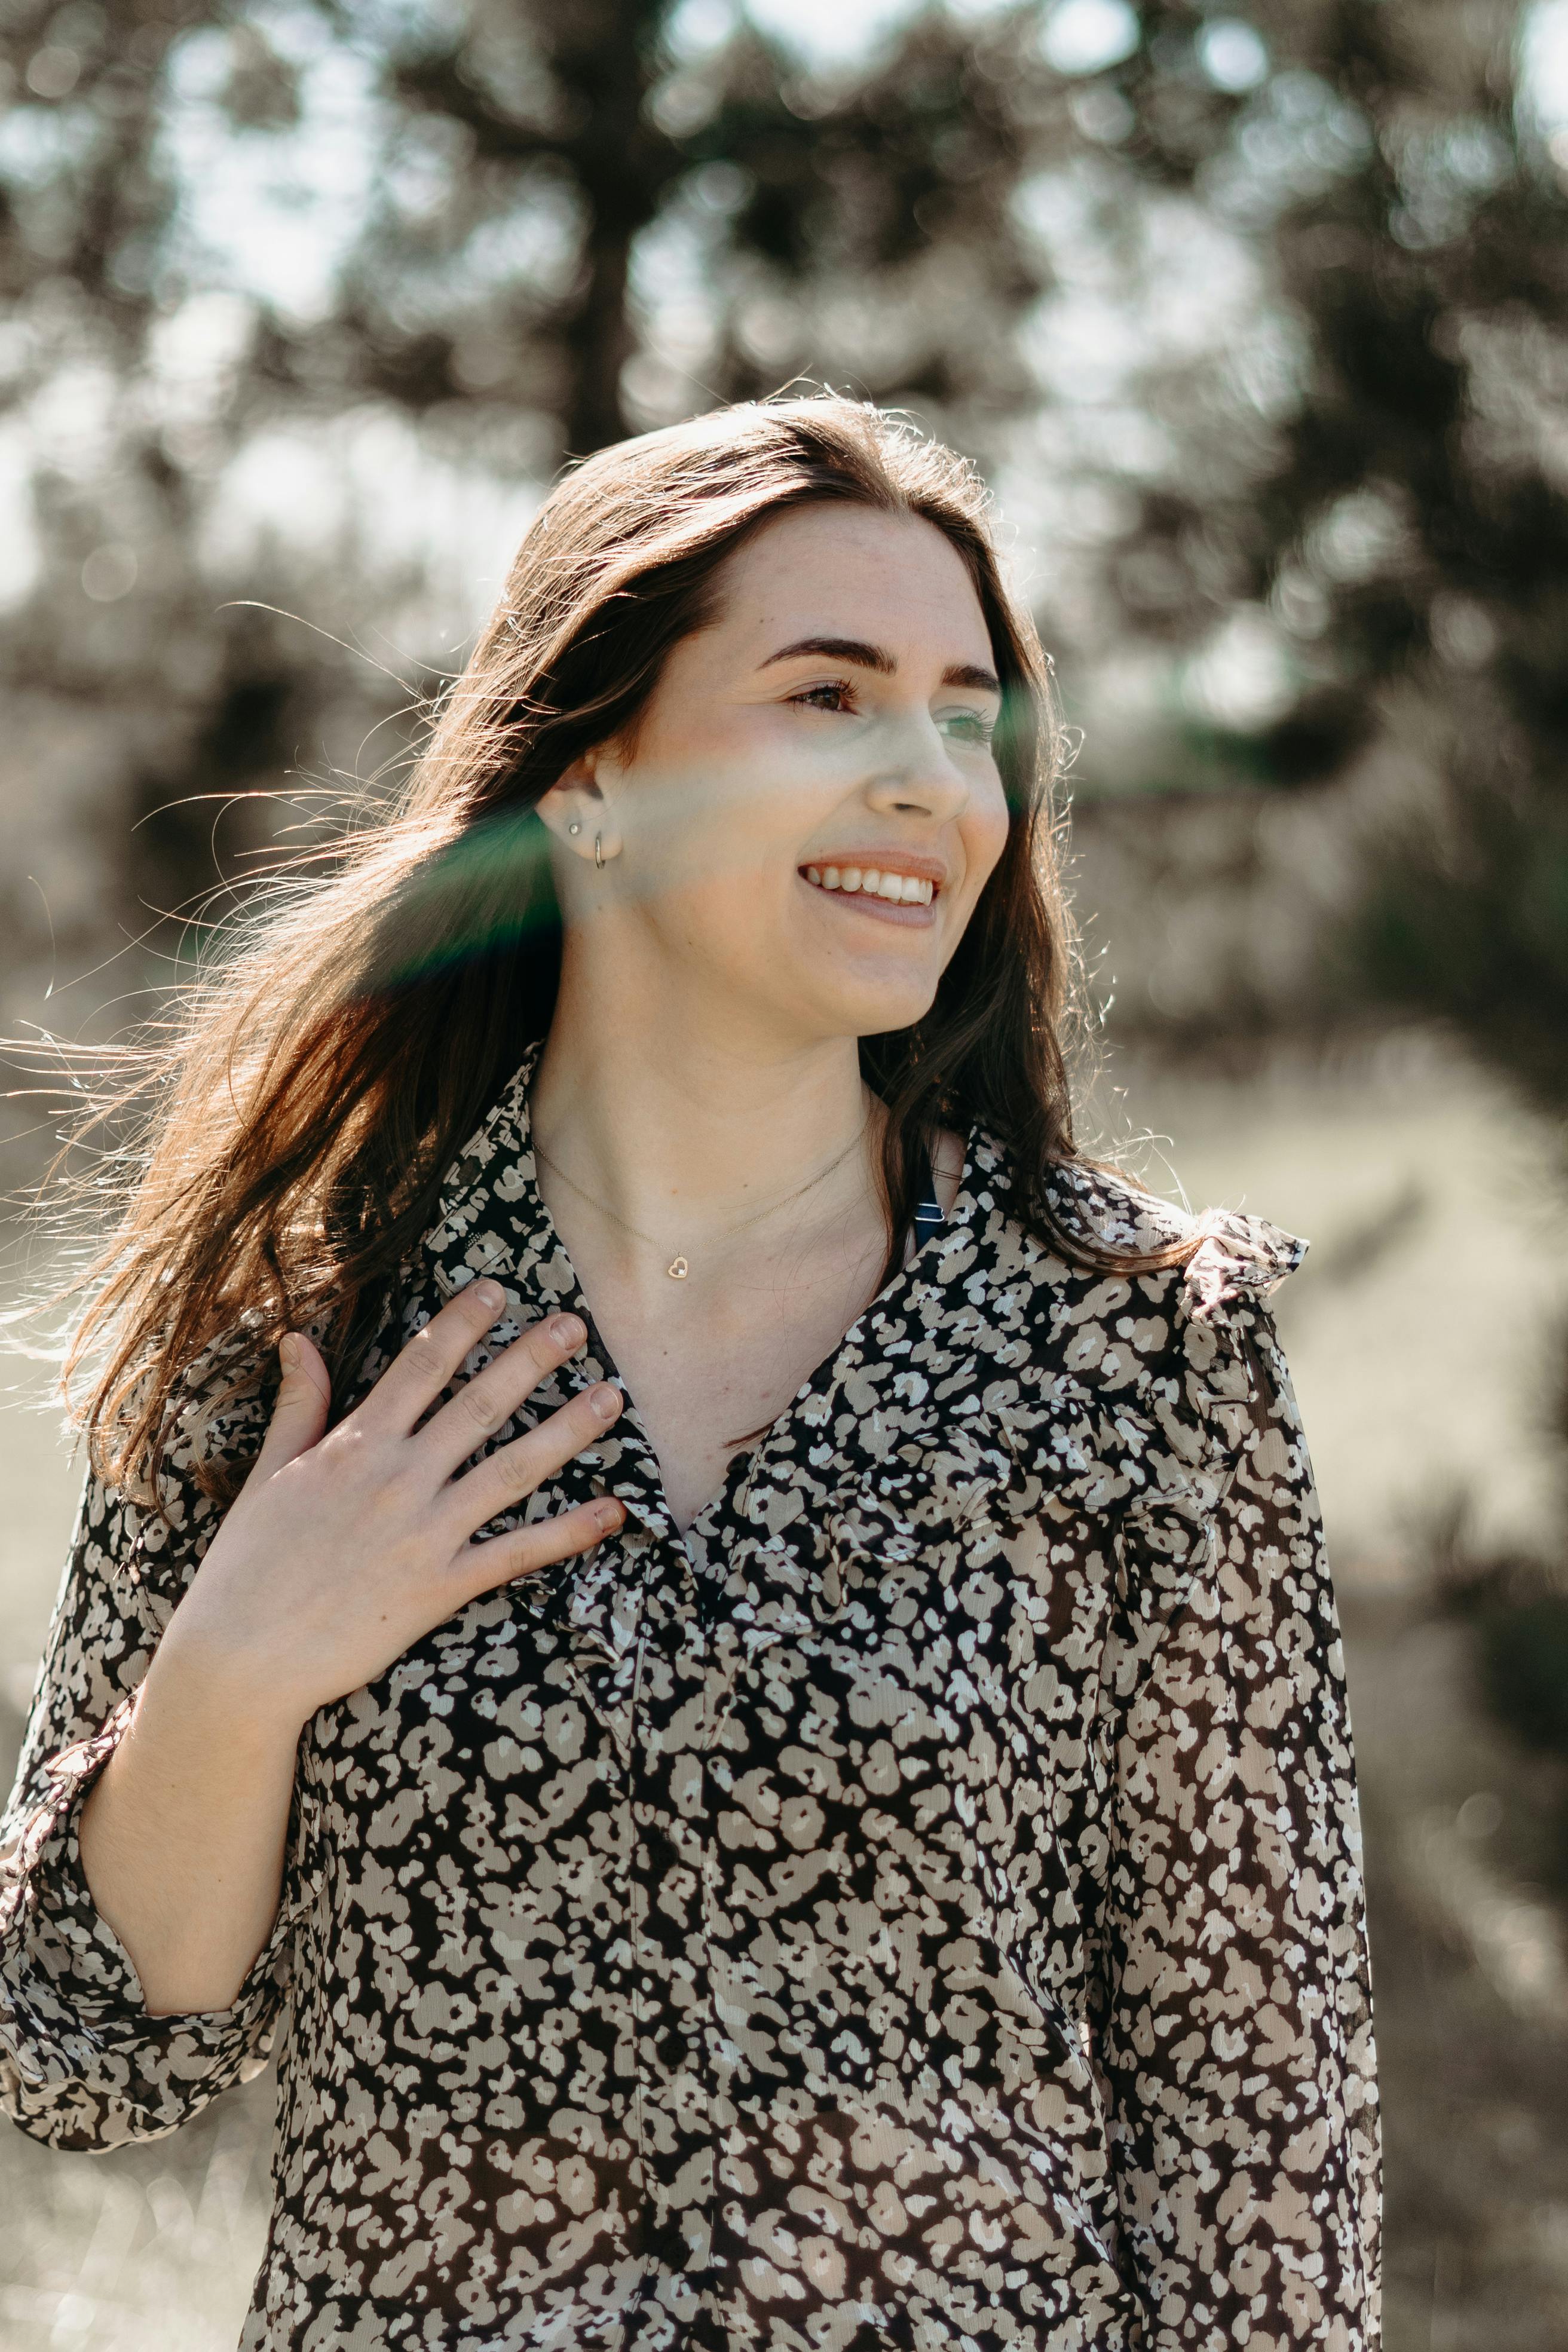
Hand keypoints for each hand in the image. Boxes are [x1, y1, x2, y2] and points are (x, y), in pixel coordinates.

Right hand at [159, 1281, 623, 1729]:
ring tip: (614, 1398)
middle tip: (575, 1325)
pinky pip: (516, 1553)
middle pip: (479, 1405)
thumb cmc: (246, 1567)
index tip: (497, 1290)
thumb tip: (297, 1339)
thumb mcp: (269, 1475)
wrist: (240, 1658)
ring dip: (568, 1431)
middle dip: (531, 1360)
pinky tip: (613, 1511)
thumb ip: (298, 1406)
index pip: (420, 1367)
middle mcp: (398, 1480)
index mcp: (354, 1447)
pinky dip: (568, 1533)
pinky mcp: (441, 1588)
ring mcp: (425, 1534)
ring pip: (512, 1469)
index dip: (462, 1324)